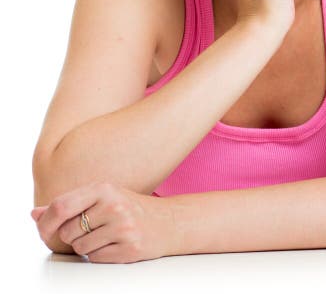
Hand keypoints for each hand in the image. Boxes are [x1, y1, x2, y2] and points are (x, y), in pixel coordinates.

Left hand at [31, 182, 174, 262]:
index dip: (46, 222)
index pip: (61, 206)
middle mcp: (114, 206)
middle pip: (67, 231)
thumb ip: (69, 205)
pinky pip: (95, 258)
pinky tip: (114, 244)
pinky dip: (99, 255)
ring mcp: (123, 227)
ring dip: (86, 246)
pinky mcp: (129, 248)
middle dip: (71, 236)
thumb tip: (34, 214)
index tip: (44, 229)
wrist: (170, 222)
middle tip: (88, 230)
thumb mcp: (103, 197)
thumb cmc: (132, 208)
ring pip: (80, 247)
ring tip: (105, 236)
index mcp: (104, 189)